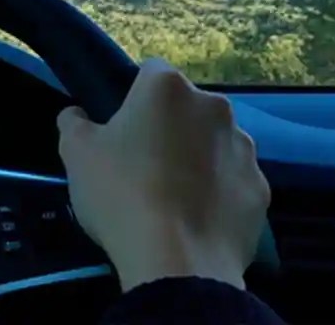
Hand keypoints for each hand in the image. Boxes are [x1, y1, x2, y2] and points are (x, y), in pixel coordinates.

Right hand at [57, 58, 268, 292]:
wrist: (178, 263)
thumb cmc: (121, 195)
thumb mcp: (76, 154)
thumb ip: (74, 123)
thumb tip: (77, 115)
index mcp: (168, 88)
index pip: (150, 72)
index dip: (133, 98)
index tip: (122, 130)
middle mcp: (215, 106)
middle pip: (187, 108)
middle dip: (170, 128)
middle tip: (144, 165)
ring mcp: (245, 148)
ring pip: (215, 143)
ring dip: (198, 158)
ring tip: (174, 198)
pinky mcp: (261, 188)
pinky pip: (234, 181)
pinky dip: (220, 193)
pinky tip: (198, 219)